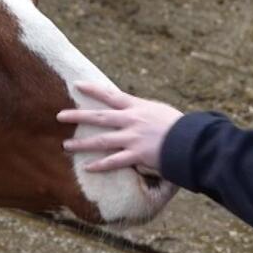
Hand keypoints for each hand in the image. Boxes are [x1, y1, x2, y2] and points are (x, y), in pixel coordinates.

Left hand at [57, 81, 183, 173]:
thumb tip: (136, 112)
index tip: (77, 85)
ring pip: (102, 140)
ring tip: (65, 145)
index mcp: (138, 107)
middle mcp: (132, 120)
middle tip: (59, 115)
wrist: (193, 139)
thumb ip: (145, 113)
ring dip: (82, 143)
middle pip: (100, 117)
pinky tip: (87, 167)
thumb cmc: (181, 126)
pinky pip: (115, 161)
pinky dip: (100, 165)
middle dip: (78, 115)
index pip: (111, 95)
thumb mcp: (161, 112)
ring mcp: (133, 138)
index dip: (93, 90)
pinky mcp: (138, 155)